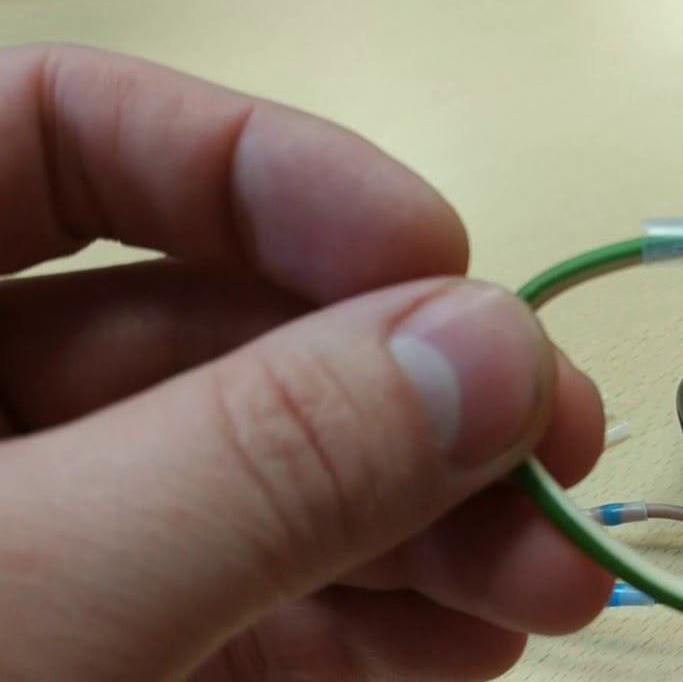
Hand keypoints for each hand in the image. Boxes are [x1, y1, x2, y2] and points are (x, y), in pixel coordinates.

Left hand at [0, 45, 610, 679]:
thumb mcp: (31, 593)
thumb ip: (258, 458)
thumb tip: (489, 350)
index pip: (55, 129)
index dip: (260, 167)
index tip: (433, 254)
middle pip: (198, 328)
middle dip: (398, 394)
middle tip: (553, 448)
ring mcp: (22, 543)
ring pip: (237, 477)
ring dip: (413, 523)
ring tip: (550, 577)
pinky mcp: (75, 656)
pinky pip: (222, 603)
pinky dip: (350, 618)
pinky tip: (465, 635)